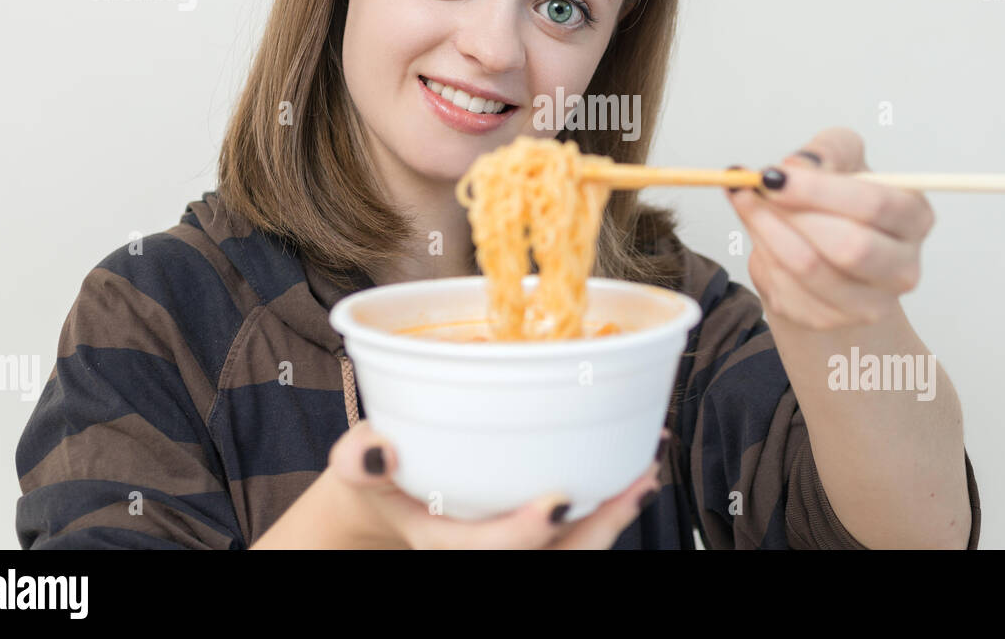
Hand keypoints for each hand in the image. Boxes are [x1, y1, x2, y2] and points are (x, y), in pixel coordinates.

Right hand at [323, 421, 664, 548]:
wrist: (390, 488)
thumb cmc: (380, 471)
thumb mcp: (358, 465)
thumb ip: (359, 457)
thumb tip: (380, 448)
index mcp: (447, 542)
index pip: (489, 549)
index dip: (524, 534)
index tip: (557, 503)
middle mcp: (489, 547)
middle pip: (553, 557)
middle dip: (599, 529)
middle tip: (638, 481)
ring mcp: (518, 541)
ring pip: (574, 548)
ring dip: (615, 516)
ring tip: (646, 472)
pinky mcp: (539, 529)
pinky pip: (580, 529)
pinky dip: (610, 503)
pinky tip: (635, 469)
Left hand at [724, 127, 935, 331]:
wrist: (826, 247)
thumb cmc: (839, 200)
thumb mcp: (841, 159)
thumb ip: (825, 152)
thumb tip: (794, 166)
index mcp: (915, 218)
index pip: (874, 205)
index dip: (819, 190)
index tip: (774, 175)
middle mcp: (902, 267)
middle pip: (851, 248)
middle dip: (793, 216)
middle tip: (754, 190)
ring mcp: (869, 302)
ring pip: (811, 269)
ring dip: (768, 232)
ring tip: (748, 203)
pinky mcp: (830, 318)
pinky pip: (787, 289)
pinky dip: (763, 255)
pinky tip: (760, 233)